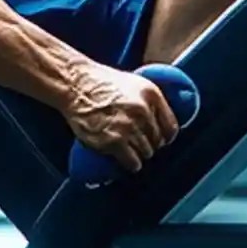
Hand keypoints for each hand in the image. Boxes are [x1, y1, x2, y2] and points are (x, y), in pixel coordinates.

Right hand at [62, 63, 180, 172]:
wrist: (75, 85)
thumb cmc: (101, 83)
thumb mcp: (134, 84)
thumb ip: (149, 101)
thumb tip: (160, 119)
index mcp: (152, 95)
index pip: (171, 126)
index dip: (167, 136)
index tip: (162, 140)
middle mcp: (143, 111)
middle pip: (158, 141)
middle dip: (152, 145)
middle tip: (142, 145)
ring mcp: (128, 127)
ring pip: (146, 152)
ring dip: (141, 155)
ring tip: (133, 152)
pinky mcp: (113, 141)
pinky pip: (132, 161)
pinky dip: (132, 164)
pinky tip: (129, 162)